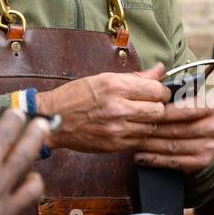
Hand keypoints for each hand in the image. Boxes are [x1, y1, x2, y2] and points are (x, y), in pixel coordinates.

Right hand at [0, 111, 48, 214]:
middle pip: (2, 135)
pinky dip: (34, 183)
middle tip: (20, 113)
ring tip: (42, 128)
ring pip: (24, 156)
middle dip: (12, 121)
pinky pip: (29, 193)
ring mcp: (0, 188)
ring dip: (34, 138)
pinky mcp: (9, 212)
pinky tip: (36, 178)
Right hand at [35, 64, 170, 153]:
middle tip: (151, 105)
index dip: (161, 91)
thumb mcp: (104, 78)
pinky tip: (129, 127)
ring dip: (149, 122)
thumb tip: (160, 69)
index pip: (156, 90)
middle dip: (158, 107)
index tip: (157, 92)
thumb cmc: (76, 96)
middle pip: (158, 110)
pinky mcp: (113, 145)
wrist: (52, 119)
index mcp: (115, 86)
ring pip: (152, 127)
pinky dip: (139, 134)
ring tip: (138, 116)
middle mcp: (117, 107)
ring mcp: (116, 129)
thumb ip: (136, 77)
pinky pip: (139, 140)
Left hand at [134, 87, 213, 173]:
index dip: (162, 111)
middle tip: (133, 128)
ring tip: (133, 142)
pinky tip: (140, 157)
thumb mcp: (176, 99)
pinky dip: (155, 160)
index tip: (142, 111)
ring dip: (151, 145)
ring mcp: (210, 145)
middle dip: (153, 129)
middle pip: (178, 128)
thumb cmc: (182, 116)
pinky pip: (174, 161)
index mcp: (210, 106)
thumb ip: (166, 86)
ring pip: (174, 145)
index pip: (185, 108)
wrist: (199, 140)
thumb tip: (159, 68)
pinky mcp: (202, 161)